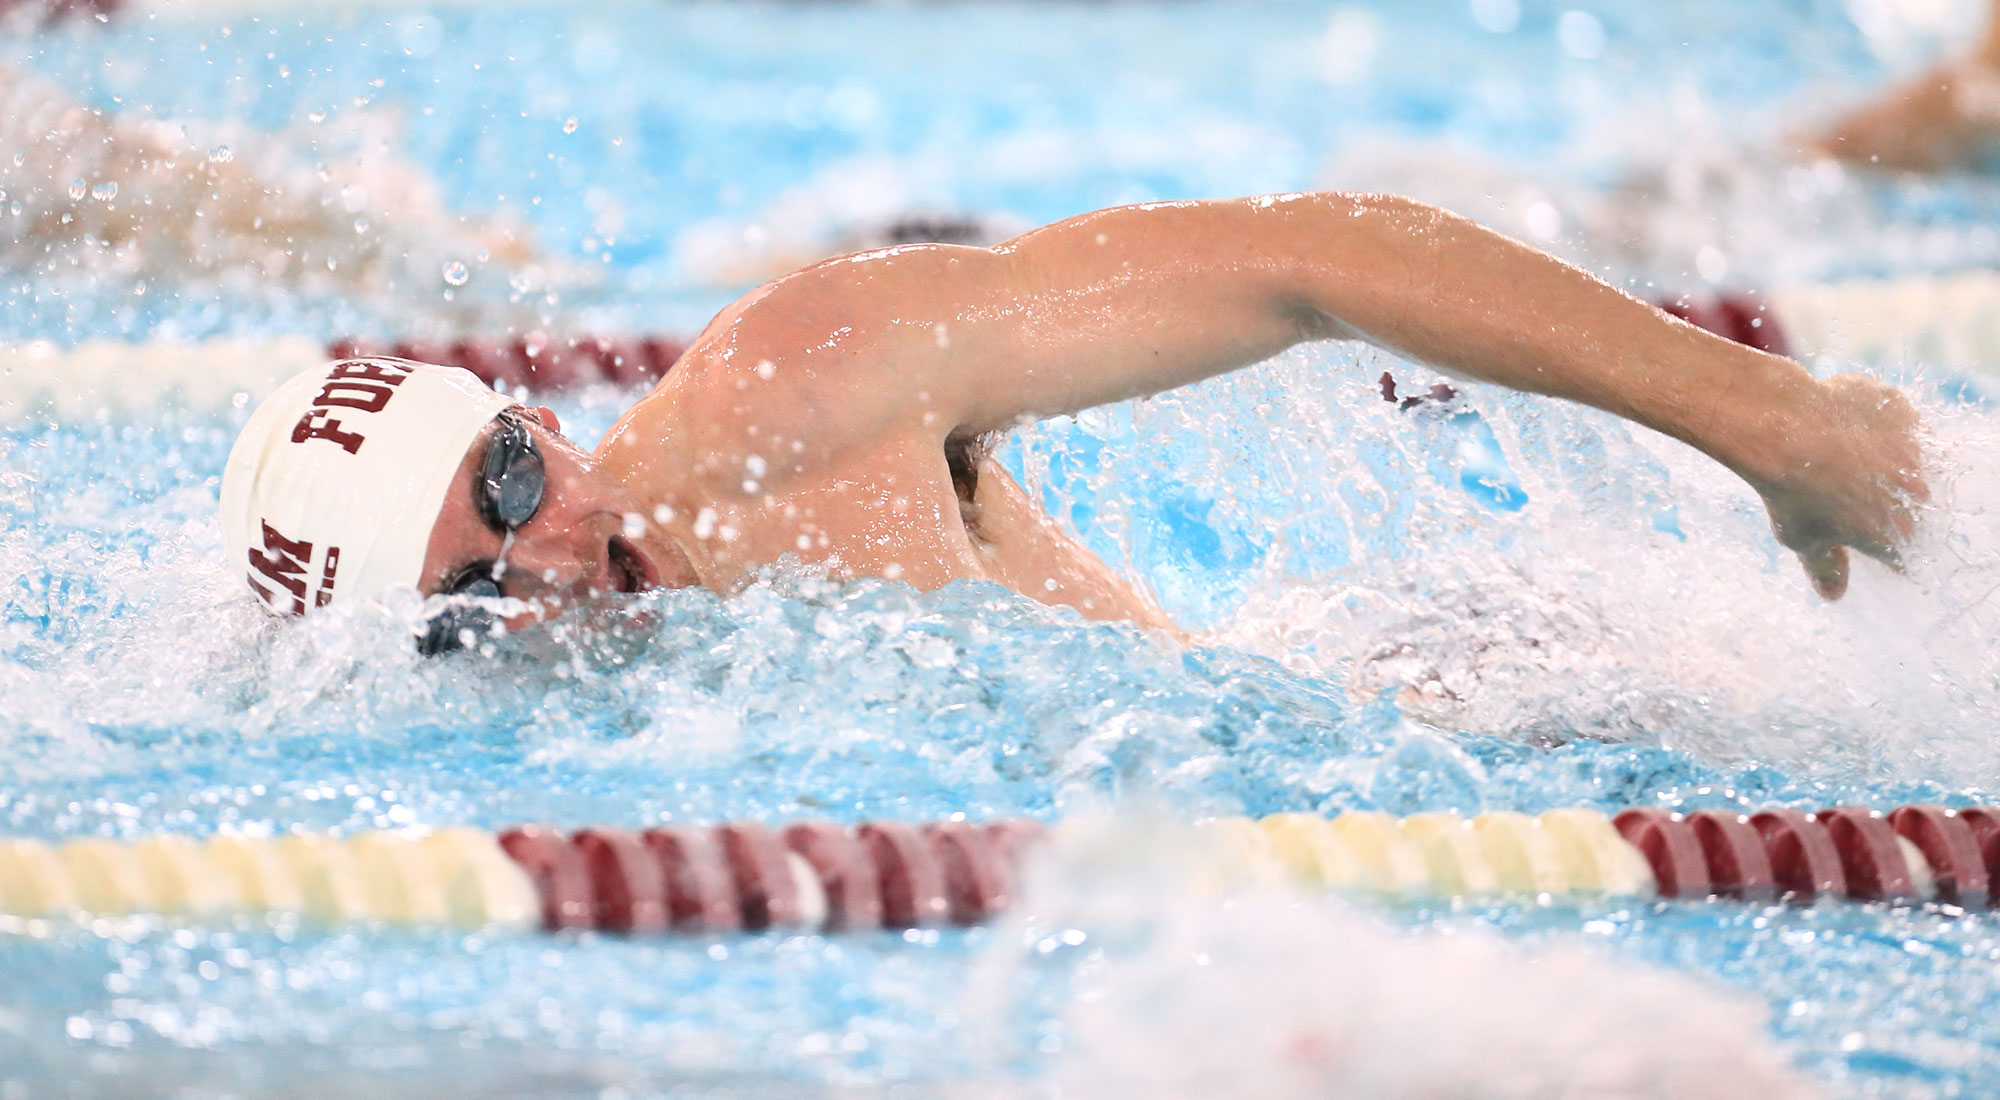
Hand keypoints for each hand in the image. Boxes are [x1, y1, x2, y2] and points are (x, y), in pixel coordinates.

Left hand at [1751, 375, 1926, 598]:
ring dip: (1882, 460)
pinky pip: (1896, 421)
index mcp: (1894, 533)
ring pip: (1906, 461)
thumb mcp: (1800, 537)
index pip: (1899, 552)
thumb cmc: (1789, 490)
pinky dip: (1875, 423)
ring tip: (1836, 453)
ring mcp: (1913, 449)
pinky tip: (1843, 424)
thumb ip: (1824, 567)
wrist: (1783, 428)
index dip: (1877, 545)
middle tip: (1839, 488)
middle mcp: (1915, 493)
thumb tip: (1834, 595)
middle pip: (1908, 504)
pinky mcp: (1903, 412)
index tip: (1856, 533)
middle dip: (1882, 500)